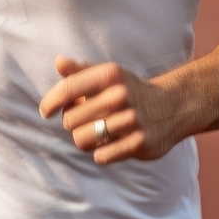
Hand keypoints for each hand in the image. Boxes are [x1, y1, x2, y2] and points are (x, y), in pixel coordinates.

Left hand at [39, 56, 184, 163]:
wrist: (172, 106)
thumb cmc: (130, 90)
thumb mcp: (108, 74)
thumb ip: (81, 71)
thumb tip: (58, 62)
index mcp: (109, 75)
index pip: (67, 89)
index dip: (50, 102)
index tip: (46, 111)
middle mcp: (119, 96)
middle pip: (70, 120)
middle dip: (73, 122)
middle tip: (88, 119)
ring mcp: (130, 120)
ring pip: (82, 140)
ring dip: (85, 139)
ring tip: (98, 132)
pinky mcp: (138, 143)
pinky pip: (101, 156)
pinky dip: (101, 153)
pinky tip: (112, 143)